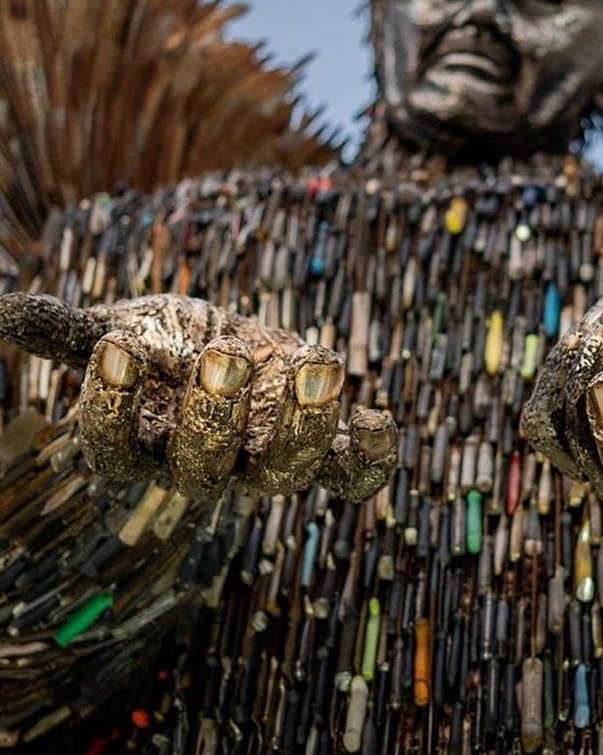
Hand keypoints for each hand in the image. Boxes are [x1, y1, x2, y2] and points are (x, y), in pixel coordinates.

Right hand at [0, 293, 396, 499]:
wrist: (241, 350)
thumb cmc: (172, 343)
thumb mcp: (126, 327)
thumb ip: (72, 328)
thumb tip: (1, 310)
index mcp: (142, 442)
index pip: (111, 449)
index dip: (109, 408)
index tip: (116, 350)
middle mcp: (202, 466)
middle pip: (200, 468)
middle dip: (213, 415)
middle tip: (225, 356)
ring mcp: (266, 462)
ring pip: (283, 471)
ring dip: (304, 423)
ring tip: (318, 361)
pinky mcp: (325, 450)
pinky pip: (352, 475)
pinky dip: (371, 455)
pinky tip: (381, 419)